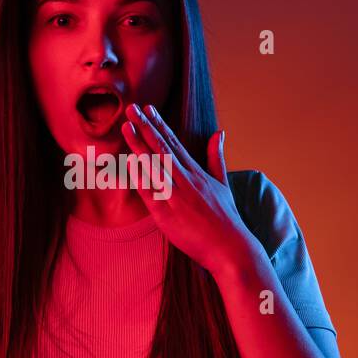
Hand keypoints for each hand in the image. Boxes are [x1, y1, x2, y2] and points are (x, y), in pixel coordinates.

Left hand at [121, 104, 265, 280]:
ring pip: (155, 166)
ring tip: (126, 126)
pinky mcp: (167, 215)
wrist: (230, 248)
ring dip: (139, 145)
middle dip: (146, 127)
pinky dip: (141, 176)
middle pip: (162, 149)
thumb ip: (217, 157)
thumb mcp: (224, 183)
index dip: (160, 125)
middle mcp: (186, 180)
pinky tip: (130, 162)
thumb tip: (219, 133)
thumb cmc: (226, 218)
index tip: (148, 108)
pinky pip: (150, 192)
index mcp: (197, 172)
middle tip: (132, 108)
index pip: (175, 143)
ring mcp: (176, 197)